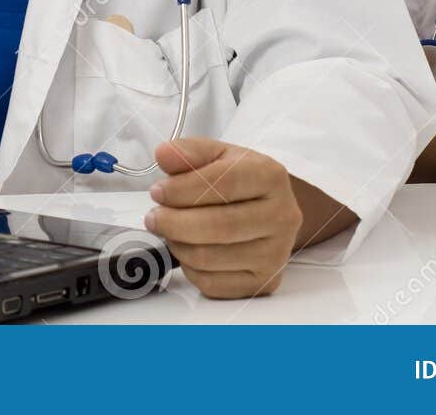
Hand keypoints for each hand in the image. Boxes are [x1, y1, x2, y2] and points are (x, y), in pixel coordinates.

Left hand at [142, 136, 301, 297]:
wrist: (271, 211)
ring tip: (171, 230)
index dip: (183, 189)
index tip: (158, 192)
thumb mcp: (218, 156)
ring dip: (178, 244)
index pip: (223, 183)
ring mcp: (275, 254)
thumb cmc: (241, 182)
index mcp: (271, 177)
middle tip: (154, 217)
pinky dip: (189, 268)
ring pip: (210, 258)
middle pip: (218, 226)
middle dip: (174, 222)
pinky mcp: (263, 283)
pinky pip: (212, 284)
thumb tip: (164, 155)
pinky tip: (189, 249)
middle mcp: (281, 217)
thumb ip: (188, 152)